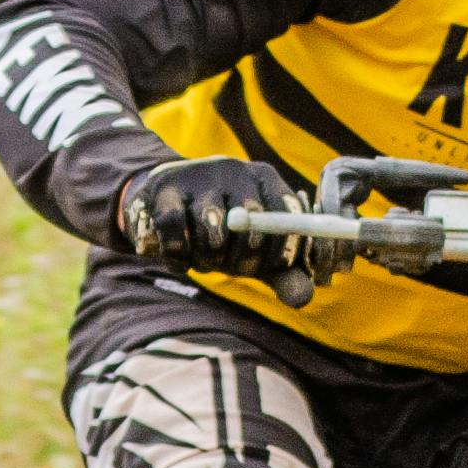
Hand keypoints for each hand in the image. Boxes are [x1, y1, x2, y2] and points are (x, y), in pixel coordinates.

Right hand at [118, 155, 320, 301]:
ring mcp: (199, 175)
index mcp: (265, 178)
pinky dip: (178, 255)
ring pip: (214, 228)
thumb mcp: (257, 254)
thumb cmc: (223, 235)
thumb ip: (284, 275)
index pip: (289, 213)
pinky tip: (181, 258)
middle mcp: (235, 168)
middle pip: (254, 222)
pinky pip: (176, 230)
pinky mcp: (164, 188)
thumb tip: (303, 299)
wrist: (165, 211)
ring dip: (209, 257)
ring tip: (205, 258)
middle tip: (230, 266)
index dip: (280, 251)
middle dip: (243, 259)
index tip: (264, 266)